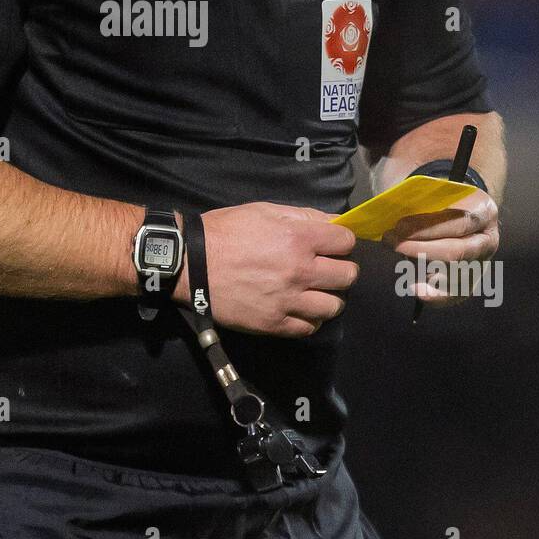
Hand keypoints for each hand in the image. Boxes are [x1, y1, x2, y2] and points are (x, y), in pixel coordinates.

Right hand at [171, 201, 357, 337]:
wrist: (191, 264)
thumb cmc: (226, 231)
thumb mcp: (264, 211)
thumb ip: (302, 215)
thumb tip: (333, 223)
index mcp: (298, 238)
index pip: (346, 242)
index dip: (341, 241)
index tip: (332, 244)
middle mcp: (300, 271)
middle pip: (348, 276)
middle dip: (341, 269)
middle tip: (326, 268)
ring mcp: (288, 301)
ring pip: (334, 306)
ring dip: (329, 297)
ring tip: (314, 292)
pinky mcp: (274, 324)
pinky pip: (309, 327)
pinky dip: (309, 318)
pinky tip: (299, 308)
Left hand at [381, 191, 500, 308]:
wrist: (461, 215)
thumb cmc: (443, 202)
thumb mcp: (438, 194)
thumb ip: (422, 201)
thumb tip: (395, 214)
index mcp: (484, 211)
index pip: (458, 222)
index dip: (427, 226)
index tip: (399, 226)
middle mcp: (488, 240)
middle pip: (456, 251)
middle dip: (419, 249)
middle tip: (390, 240)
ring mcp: (482, 264)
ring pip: (454, 275)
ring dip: (421, 268)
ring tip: (397, 258)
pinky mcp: (472, 282)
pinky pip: (455, 295)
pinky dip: (434, 295)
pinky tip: (415, 288)